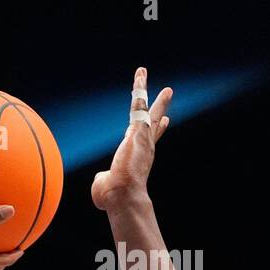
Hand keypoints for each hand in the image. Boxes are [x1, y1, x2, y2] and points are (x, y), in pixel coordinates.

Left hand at [91, 67, 171, 211]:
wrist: (121, 194)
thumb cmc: (113, 196)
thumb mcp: (107, 186)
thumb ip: (105, 179)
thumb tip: (102, 179)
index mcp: (139, 158)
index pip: (151, 140)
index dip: (158, 130)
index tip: (165, 121)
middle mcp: (145, 146)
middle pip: (154, 121)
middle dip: (160, 106)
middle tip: (167, 92)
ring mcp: (143, 137)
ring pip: (145, 108)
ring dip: (143, 89)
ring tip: (142, 73)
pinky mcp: (138, 130)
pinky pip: (138, 104)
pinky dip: (139, 89)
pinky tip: (139, 75)